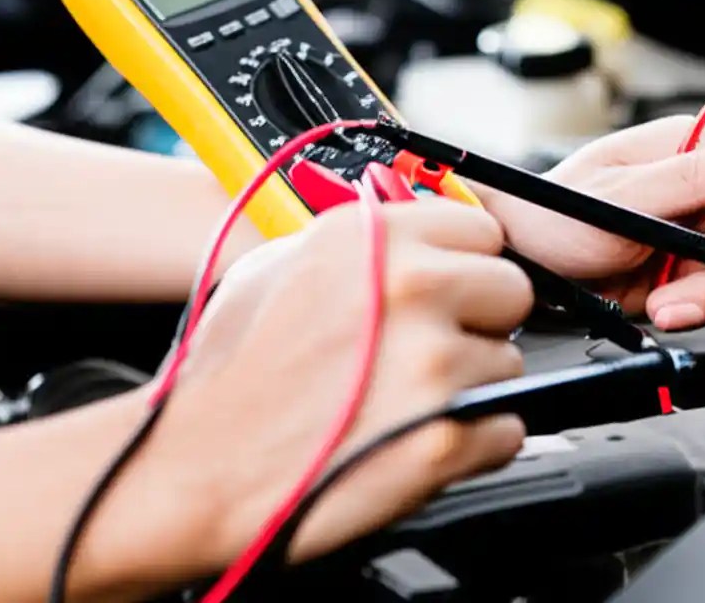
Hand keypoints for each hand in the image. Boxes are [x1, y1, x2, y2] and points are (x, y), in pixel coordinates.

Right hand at [135, 198, 532, 574]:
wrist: (192, 472)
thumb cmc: (225, 378)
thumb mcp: (279, 267)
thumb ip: (363, 244)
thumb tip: (418, 238)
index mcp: (374, 239)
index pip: (483, 232)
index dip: (466, 267)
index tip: (451, 291)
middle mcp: (410, 290)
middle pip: (512, 292)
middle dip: (478, 323)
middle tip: (428, 353)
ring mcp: (431, 365)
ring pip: (508, 365)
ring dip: (469, 388)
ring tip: (401, 404)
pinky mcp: (445, 438)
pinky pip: (505, 430)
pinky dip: (472, 444)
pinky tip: (414, 441)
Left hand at [485, 115, 704, 330]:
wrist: (518, 262)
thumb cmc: (553, 211)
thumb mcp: (623, 197)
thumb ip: (693, 179)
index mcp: (695, 149)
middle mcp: (704, 188)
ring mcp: (697, 233)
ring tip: (676, 306)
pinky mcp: (686, 273)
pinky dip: (697, 310)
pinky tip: (664, 306)